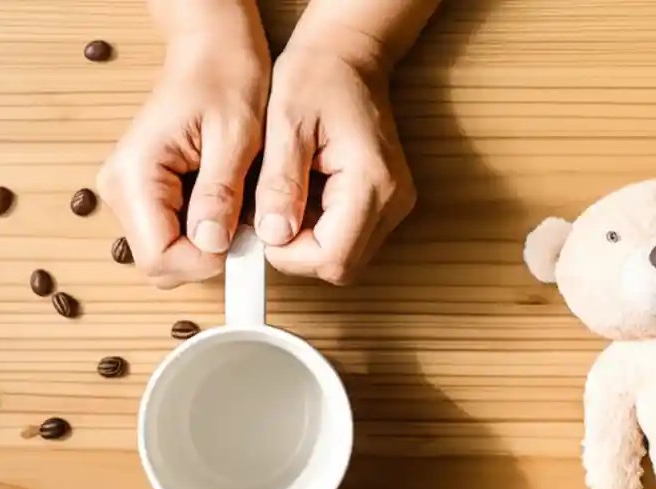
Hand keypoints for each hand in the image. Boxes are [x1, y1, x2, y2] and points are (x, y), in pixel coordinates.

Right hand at [97, 31, 267, 288]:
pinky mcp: (142, 194)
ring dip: (205, 241)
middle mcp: (119, 189)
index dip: (204, 261)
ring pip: (166, 253)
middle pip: (159, 263)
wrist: (210, 50)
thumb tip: (212, 244)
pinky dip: (201, 228)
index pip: (158, 258)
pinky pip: (171, 234)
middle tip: (242, 220)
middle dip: (206, 253)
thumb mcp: (235, 136)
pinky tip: (221, 198)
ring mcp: (128, 192)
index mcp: (135, 174)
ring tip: (233, 201)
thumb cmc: (224, 78)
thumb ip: (220, 194)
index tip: (241, 242)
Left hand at [254, 44, 416, 284]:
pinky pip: (346, 237)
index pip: (332, 258)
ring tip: (283, 197)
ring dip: (305, 240)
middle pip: (339, 265)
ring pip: (342, 257)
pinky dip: (316, 228)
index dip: (289, 255)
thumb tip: (273, 235)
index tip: (263, 228)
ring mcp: (392, 204)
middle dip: (296, 250)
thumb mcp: (285, 124)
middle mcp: (392, 200)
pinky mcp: (383, 203)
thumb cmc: (318, 77)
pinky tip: (300, 195)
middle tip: (268, 212)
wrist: (347, 55)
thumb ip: (280, 183)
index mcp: (371, 182)